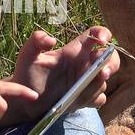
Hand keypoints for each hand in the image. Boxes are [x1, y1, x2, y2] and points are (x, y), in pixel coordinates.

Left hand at [3, 25, 120, 123]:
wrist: (24, 100)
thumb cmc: (26, 75)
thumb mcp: (27, 56)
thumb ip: (35, 41)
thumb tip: (51, 40)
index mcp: (74, 51)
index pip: (95, 34)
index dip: (103, 33)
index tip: (102, 40)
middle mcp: (83, 64)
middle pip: (109, 57)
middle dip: (111, 63)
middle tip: (101, 72)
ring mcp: (86, 82)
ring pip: (103, 80)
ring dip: (97, 84)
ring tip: (82, 89)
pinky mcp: (85, 98)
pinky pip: (99, 98)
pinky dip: (94, 98)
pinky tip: (80, 100)